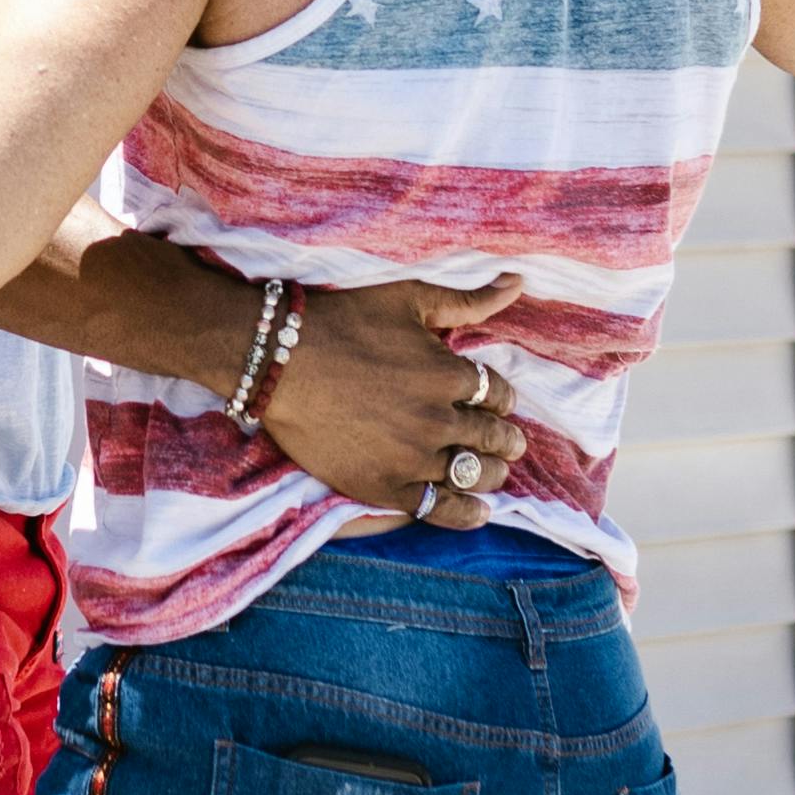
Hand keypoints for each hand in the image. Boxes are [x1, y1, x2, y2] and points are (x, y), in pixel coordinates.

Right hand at [261, 273, 526, 514]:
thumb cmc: (341, 322)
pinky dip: (465, 512)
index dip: (501, 398)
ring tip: (494, 473)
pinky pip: (439, 508)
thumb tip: (518, 281)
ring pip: (473, 473)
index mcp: (448, 374)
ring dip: (491, 474)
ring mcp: (412, 458)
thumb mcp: (408, 298)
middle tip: (510, 444)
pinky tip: (479, 511)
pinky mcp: (384, 487)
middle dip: (505, 440)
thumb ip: (467, 299)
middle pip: (492, 437)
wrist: (276, 362)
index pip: (497, 393)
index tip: (497, 402)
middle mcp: (438, 420)